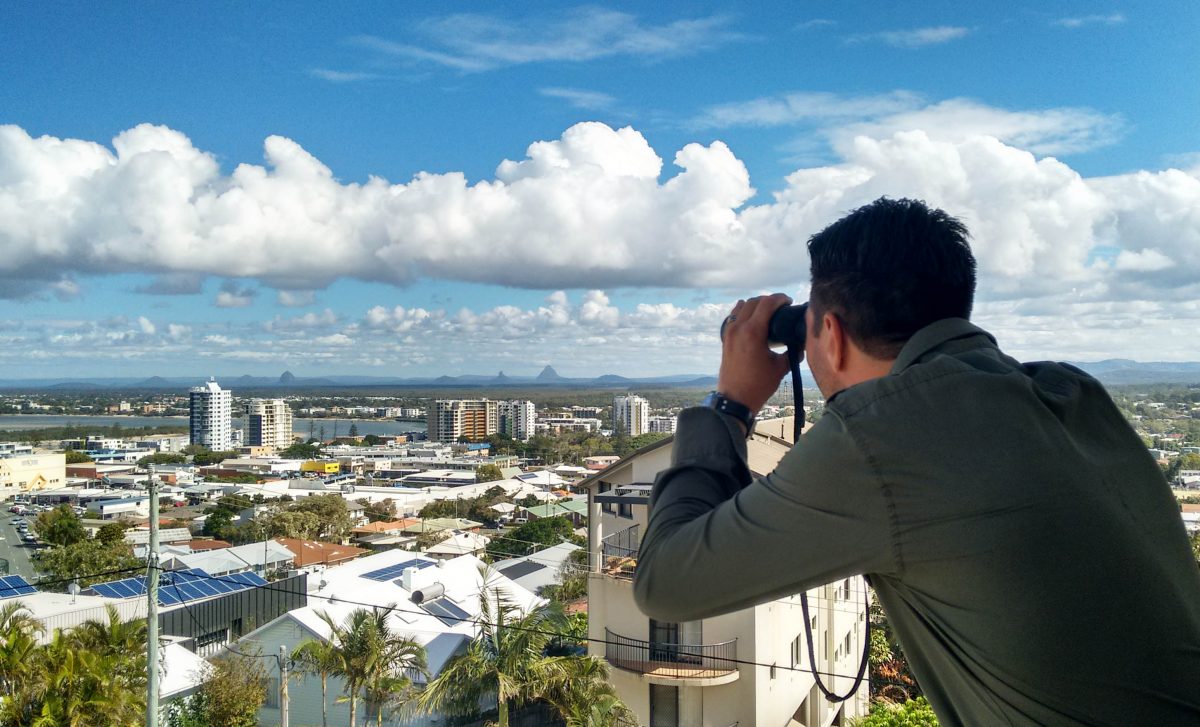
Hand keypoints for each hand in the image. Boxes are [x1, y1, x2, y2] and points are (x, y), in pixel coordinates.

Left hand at [717, 294, 793, 412]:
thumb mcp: (780, 367)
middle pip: (755, 301)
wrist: (735, 399)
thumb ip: (793, 352)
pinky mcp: (725, 338)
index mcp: (753, 332)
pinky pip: (733, 316)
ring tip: (768, 312)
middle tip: (781, 307)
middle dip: (769, 300)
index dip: (780, 299)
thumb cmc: (759, 385)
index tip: (789, 302)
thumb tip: (802, 343)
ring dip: (756, 305)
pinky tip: (752, 319)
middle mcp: (739, 328)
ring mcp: (729, 332)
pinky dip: (743, 312)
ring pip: (742, 306)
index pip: (767, 303)